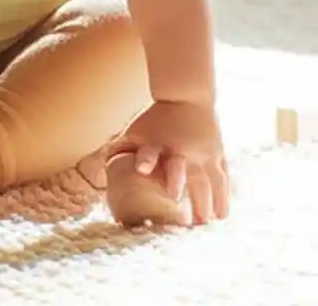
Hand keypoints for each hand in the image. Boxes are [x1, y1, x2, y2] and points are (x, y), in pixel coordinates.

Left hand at [106, 99, 229, 224]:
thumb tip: (97, 164)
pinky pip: (222, 178)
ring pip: (207, 180)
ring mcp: (202, 153)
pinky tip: (223, 215)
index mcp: (158, 143)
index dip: (145, 159)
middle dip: (185, 193)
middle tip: (186, 221)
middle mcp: (181, 149)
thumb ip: (120, 147)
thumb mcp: (137, 130)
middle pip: (183, 172)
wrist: (187, 97)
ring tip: (207, 224)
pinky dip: (223, 196)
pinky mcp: (217, 155)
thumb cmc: (157, 118)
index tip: (141, 170)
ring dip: (208, 203)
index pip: (149, 151)